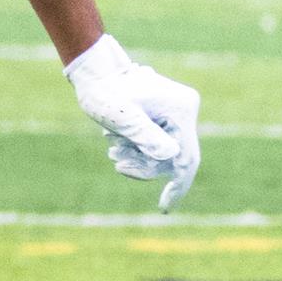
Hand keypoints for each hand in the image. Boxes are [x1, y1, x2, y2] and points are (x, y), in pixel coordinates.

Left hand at [65, 34, 200, 211]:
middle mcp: (184, 110)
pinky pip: (155, 143)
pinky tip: (116, 139)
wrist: (94, 72)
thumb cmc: (104, 92)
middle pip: (172, 157)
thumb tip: (171, 157)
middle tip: (117, 163)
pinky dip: (135, 147)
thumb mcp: (122, 118)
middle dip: (144, 164)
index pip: (187, 157)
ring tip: (112, 146)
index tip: (163, 209)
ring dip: (136, 155)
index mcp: (181, 109)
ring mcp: (175, 112)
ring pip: (161, 152)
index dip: (177, 186)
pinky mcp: (164, 115)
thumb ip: (145, 136)